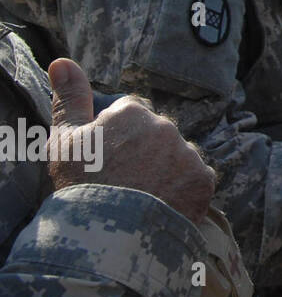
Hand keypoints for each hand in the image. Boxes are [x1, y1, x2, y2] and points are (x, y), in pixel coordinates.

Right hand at [47, 58, 215, 225]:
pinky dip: (183, 191)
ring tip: (143, 197)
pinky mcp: (203, 181)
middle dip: (144, 152)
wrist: (105, 235)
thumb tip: (63, 61)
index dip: (116, 137)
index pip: (131, 114)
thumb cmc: (79, 187)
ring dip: (166, 171)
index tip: (106, 159)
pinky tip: (163, 206)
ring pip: (178, 157)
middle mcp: (166, 127)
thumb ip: (69, 99)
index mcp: (133, 112)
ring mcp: (187, 154)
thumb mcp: (64, 141)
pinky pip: (196, 180)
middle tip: (123, 182)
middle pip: (157, 135)